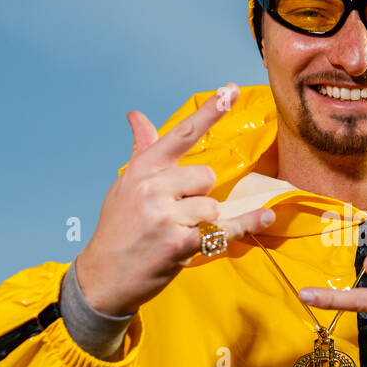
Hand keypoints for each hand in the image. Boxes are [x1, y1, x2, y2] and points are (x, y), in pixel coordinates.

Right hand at [75, 83, 275, 316]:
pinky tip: (264, 217)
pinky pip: (222, 230)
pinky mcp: (179, 243)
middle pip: (206, 176)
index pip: (181, 133)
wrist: (102, 276)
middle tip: (177, 214)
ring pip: (213, 206)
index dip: (209, 112)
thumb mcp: (124, 185)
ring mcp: (165, 216)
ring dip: (204, 222)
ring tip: (177, 233)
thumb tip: (136, 115)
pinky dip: (243, 227)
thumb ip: (142, 151)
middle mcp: (153, 188)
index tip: (229, 90)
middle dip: (200, 195)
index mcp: (142, 170)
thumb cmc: (118, 229)